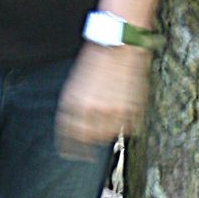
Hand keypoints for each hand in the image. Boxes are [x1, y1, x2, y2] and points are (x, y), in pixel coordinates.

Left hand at [56, 43, 150, 157]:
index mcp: (73, 102)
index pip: (68, 135)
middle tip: (93, 136)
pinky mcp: (130, 108)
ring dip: (107, 131)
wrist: (119, 43)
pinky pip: (126, 127)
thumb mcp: (76, 82)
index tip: (71, 153)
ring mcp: (112, 110)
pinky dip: (123, 123)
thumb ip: (75, 105)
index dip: (69, 147)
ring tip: (109, 117)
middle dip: (89, 140)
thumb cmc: (97, 59)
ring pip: (107, 135)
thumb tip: (75, 126)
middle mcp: (91, 109)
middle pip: (88, 138)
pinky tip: (121, 110)